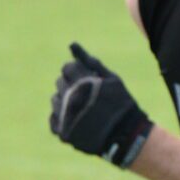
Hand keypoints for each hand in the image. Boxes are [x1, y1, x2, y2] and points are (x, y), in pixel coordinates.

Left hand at [49, 42, 152, 168]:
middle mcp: (72, 100)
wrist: (126, 135)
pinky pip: (53, 120)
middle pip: (60, 82)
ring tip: (83, 107)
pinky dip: (62, 118)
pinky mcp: (64, 133)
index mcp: (83, 83)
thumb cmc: (121, 103)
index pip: (67, 68)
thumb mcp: (111, 78)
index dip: (78, 72)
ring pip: (55, 100)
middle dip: (72, 85)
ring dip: (66, 100)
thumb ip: (90, 61)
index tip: (87, 79)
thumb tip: (71, 44)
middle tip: (87, 94)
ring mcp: (66, 117)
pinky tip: (76, 118)